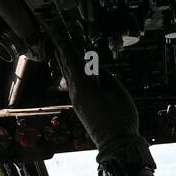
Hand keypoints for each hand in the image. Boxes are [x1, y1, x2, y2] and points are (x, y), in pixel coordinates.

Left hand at [50, 32, 154, 169]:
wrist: (117, 144)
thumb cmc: (121, 118)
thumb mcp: (116, 91)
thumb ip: (104, 76)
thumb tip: (94, 67)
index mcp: (84, 86)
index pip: (71, 59)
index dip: (64, 43)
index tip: (56, 31)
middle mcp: (76, 93)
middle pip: (66, 67)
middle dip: (61, 50)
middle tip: (55, 35)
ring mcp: (77, 101)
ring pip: (68, 76)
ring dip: (65, 61)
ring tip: (61, 49)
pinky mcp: (81, 107)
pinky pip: (74, 84)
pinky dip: (72, 73)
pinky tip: (73, 70)